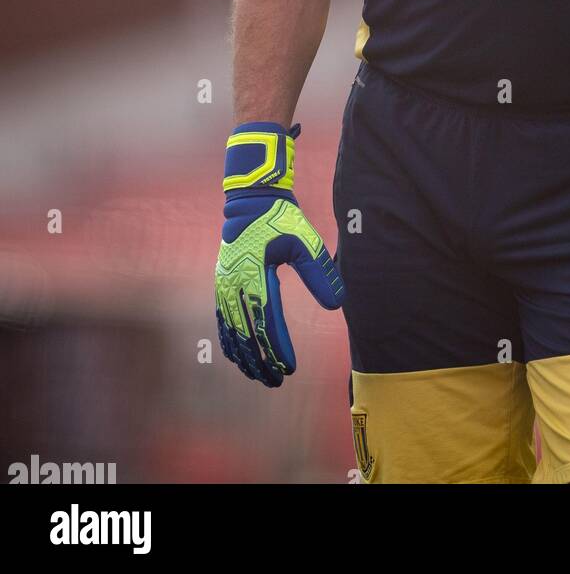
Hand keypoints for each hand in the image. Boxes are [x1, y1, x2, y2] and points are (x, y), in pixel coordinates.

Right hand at [215, 122, 343, 386]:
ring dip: (244, 357)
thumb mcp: (305, 241)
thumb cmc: (281, 218)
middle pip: (246, 334)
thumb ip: (319, 273)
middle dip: (260, 361)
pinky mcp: (222, 282)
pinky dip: (230, 341)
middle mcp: (234, 284)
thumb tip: (337, 305)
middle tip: (277, 382)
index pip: (267, 321)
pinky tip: (238, 356)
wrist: (251, 198)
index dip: (278, 348)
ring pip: (231, 331)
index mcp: (254, 275)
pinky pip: (222, 320)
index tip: (289, 368)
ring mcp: (224, 284)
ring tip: (259, 377)